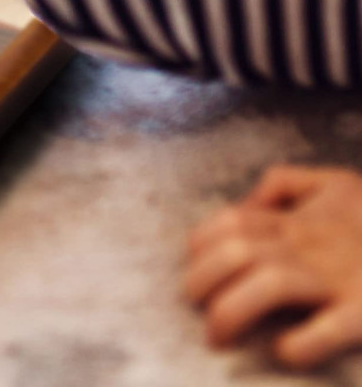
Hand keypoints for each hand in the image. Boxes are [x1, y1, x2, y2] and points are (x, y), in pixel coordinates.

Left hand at [186, 165, 361, 368]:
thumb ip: (285, 183)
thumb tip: (246, 203)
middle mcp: (312, 244)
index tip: (194, 272)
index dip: (201, 246)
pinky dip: (303, 341)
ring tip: (218, 336)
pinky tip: (284, 352)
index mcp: (300, 220)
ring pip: (270, 282)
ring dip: (233, 310)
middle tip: (196, 309)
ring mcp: (340, 277)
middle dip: (203, 280)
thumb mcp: (334, 183)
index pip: (231, 222)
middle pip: (238, 251)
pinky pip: (332, 326)